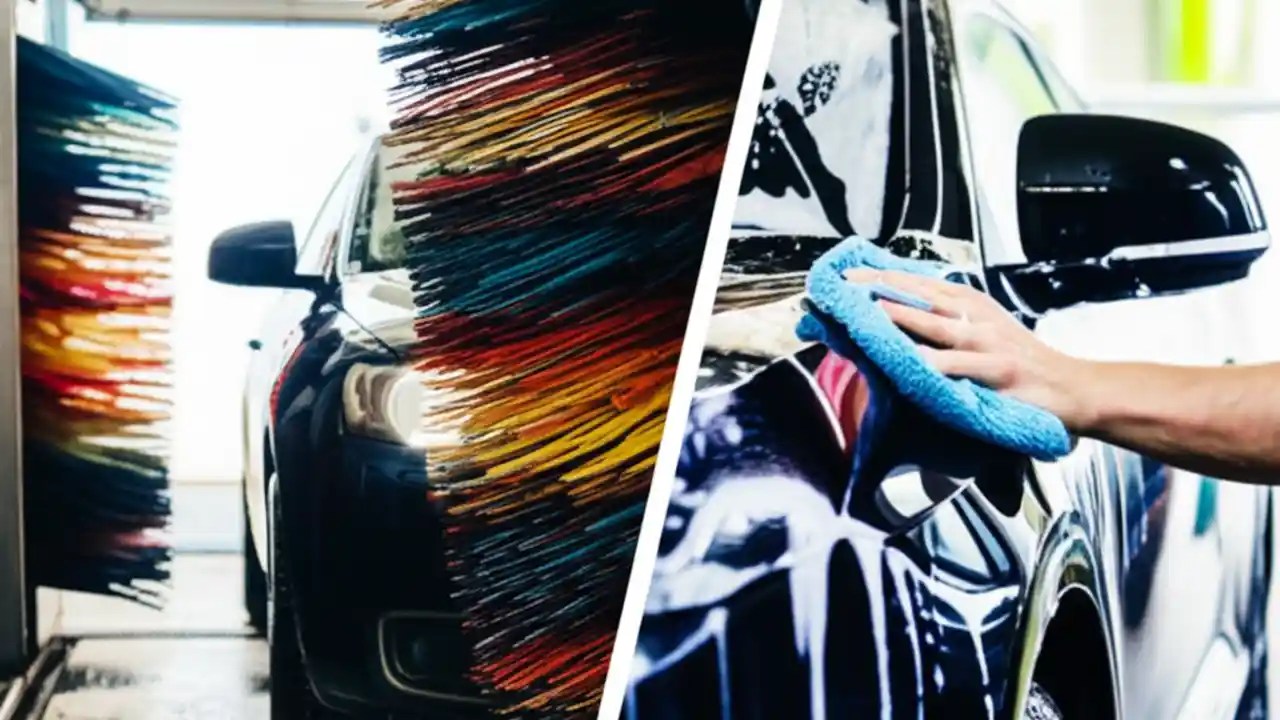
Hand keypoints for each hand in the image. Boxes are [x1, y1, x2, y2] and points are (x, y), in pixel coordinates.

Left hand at [845, 268, 1094, 430]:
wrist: (1073, 387)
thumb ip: (944, 321)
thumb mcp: (981, 330)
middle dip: (885, 287)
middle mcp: (977, 316)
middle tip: (846, 283)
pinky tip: (916, 364)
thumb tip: (893, 314)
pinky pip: (966, 368)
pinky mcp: (1002, 372)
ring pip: (942, 326)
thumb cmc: (1019, 361)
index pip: (919, 283)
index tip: (847, 273)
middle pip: (924, 296)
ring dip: (908, 316)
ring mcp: (990, 343)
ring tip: (874, 310)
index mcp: (969, 303)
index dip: (883, 277)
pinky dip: (941, 365)